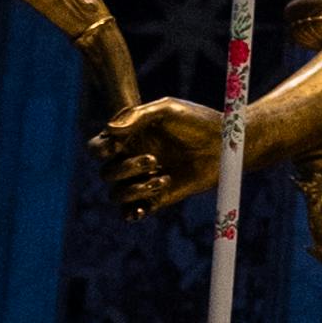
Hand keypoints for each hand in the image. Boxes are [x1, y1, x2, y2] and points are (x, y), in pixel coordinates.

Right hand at [96, 95, 226, 217]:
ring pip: (116, 195)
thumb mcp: (168, 110)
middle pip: (106, 173)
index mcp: (128, 138)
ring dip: (133, 190)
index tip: (117, 146)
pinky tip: (143, 209)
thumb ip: (137, 116)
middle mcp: (131, 160)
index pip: (97, 148)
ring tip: (161, 180)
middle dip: (126, 168)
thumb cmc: (197, 121)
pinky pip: (131, 212)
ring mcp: (142, 181)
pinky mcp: (156, 199)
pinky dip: (132, 212)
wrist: (224, 146)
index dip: (100, 150)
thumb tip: (109, 130)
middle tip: (154, 160)